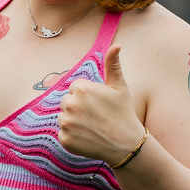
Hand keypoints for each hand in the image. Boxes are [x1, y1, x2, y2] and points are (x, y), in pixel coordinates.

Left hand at [58, 45, 144, 164]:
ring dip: (74, 122)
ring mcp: (66, 123)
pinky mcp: (64, 139)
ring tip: (93, 127)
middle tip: (97, 117)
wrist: (126, 144)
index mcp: (81, 89)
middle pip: (67, 102)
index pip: (75, 89)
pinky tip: (88, 137)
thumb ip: (113, 65)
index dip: (88, 96)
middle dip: (78, 108)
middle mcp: (70, 104)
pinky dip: (73, 136)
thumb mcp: (120, 87)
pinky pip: (63, 133)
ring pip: (63, 118)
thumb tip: (116, 45)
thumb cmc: (124, 113)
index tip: (100, 105)